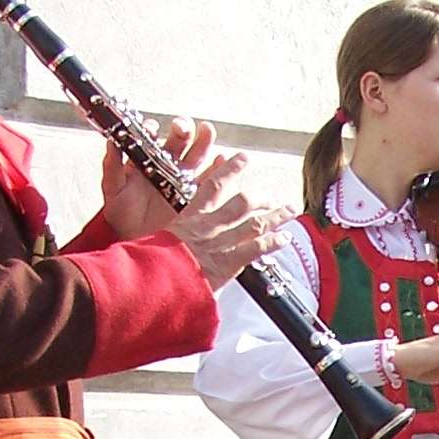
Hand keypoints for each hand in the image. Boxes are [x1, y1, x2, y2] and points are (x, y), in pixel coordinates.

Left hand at [102, 115, 205, 238]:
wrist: (133, 237)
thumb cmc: (120, 210)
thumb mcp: (112, 187)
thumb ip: (112, 165)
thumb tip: (112, 141)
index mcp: (146, 158)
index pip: (152, 137)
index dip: (153, 129)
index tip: (153, 129)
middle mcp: (167, 164)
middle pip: (179, 140)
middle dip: (183, 129)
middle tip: (183, 126)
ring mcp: (182, 179)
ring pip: (197, 154)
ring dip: (203, 140)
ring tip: (207, 130)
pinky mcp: (195, 196)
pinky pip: (209, 180)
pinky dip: (217, 168)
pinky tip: (221, 159)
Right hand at [162, 135, 294, 285]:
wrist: (152, 280)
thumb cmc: (148, 262)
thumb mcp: (151, 239)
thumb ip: (163, 234)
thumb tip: (162, 236)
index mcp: (188, 216)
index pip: (212, 185)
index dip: (229, 169)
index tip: (242, 159)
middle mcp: (208, 226)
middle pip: (240, 203)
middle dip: (260, 198)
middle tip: (273, 196)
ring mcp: (220, 243)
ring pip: (254, 223)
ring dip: (275, 216)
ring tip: (290, 210)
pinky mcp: (228, 262)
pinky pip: (255, 249)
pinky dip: (272, 242)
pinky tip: (285, 238)